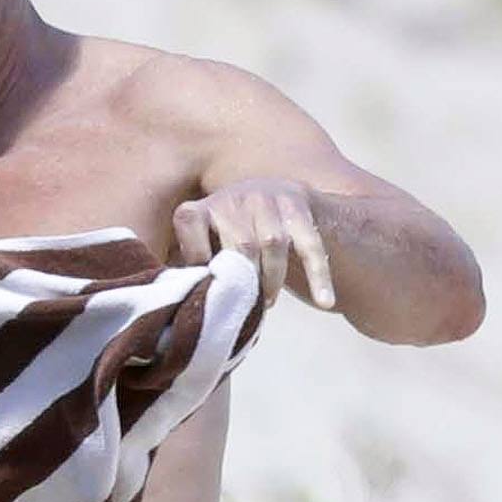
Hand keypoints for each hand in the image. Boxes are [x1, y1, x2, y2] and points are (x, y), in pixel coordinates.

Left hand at [172, 178, 335, 309]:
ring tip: (267, 303)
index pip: (190, 224)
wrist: (278, 202)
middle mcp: (234, 195)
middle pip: (241, 245)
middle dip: (246, 282)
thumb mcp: (203, 247)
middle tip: (247, 305)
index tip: (205, 288)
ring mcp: (268, 197)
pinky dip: (319, 275)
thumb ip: (190, 268)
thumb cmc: (228, 240)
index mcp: (203, 206)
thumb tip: (176, 303)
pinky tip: (325, 301)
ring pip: (274, 246)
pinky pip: (310, 244)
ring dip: (272, 281)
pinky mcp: (299, 204)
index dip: (196, 257)